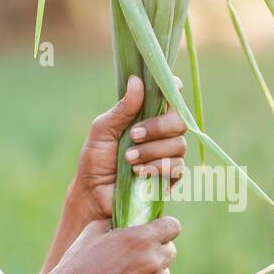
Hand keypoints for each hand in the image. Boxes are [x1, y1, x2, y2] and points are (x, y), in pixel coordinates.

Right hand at [42, 214, 180, 273]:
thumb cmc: (78, 262)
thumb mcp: (94, 230)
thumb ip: (118, 223)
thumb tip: (129, 221)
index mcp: (141, 238)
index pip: (173, 226)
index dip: (165, 227)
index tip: (156, 231)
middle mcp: (153, 261)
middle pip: (170, 250)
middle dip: (157, 250)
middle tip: (138, 255)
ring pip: (164, 273)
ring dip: (152, 272)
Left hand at [66, 75, 186, 225]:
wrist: (93, 194)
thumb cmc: (95, 159)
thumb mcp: (103, 130)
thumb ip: (122, 109)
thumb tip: (136, 80)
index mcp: (145, 117)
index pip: (168, 99)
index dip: (173, 91)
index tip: (172, 87)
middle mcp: (160, 134)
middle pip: (179, 121)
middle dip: (158, 128)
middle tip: (133, 136)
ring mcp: (167, 155)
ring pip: (179, 145)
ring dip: (152, 151)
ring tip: (128, 159)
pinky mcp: (170, 177)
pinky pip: (177, 167)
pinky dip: (157, 167)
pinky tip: (138, 172)